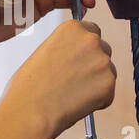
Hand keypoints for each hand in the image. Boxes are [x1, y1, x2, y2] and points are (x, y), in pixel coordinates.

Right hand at [3, 19, 115, 138]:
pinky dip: (98, 100)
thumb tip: (78, 57)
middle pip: (103, 50)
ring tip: (72, 94)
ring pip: (107, 72)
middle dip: (93, 64)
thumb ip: (66, 48)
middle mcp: (91, 40)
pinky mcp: (109, 84)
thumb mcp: (45, 52)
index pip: (91, 31)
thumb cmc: (29, 86)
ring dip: (96, 82)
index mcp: (73, 28)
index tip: (79, 58)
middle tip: (76, 80)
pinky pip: (108, 92)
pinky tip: (78, 103)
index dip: (85, 48)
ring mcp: (102, 62)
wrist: (30, 111)